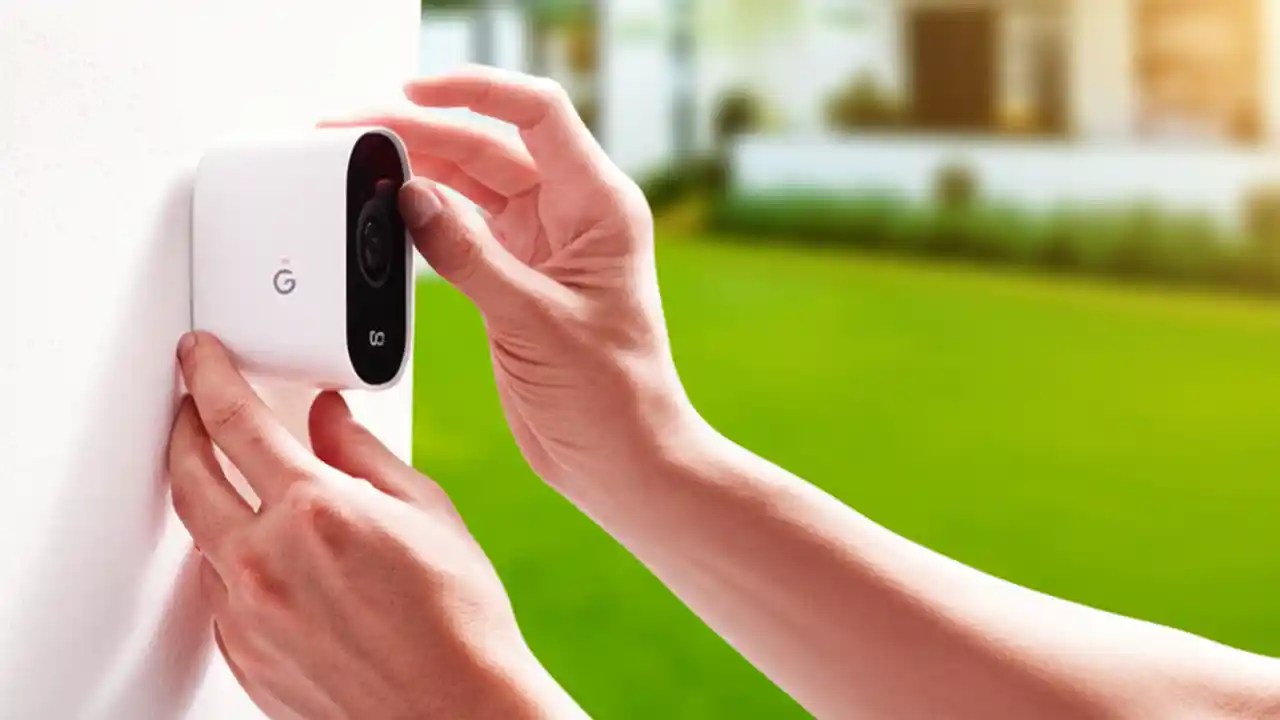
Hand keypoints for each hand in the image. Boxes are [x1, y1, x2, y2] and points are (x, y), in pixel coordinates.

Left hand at [168, 332, 581, 719]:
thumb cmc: (457, 623)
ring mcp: (248, 614)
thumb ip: (365, 452)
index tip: (199, 357)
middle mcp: (266, 560)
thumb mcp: (427, 510)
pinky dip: (235, 564)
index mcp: (314, 509)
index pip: (236, 420)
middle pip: (188, 475)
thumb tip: (329, 418)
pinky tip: (274, 559)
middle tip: (194, 409)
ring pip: (202, 539)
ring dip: (212, 502)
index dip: (210, 376)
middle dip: (185, 429)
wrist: (452, 712)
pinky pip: (220, 594)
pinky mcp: (244, 656)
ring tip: (245, 488)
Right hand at [326, 67, 697, 500]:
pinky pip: (463, 230)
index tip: (413, 92)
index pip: (538, 113)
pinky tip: (385, 216)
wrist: (621, 461)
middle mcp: (572, 217)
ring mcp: (542, 247)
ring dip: (417, 172)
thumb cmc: (613, 397)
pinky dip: (423, 221)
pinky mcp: (516, 280)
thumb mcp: (536, 321)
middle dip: (422, 132)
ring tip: (357, 165)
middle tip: (353, 131)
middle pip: (490, 146)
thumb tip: (413, 199)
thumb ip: (472, 258)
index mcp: (599, 207)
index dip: (476, 89)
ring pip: (471, 185)